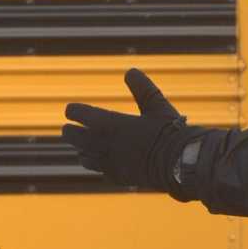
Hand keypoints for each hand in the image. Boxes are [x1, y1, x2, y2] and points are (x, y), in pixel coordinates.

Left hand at [63, 68, 195, 190]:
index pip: (80, 115)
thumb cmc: (169, 131)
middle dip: (70, 132)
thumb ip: (142, 88)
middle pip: (74, 138)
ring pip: (84, 157)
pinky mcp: (119, 177)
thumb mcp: (157, 105)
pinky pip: (101, 170)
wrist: (180, 164)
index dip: (74, 111)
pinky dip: (98, 164)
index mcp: (111, 124)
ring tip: (84, 147)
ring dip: (82, 150)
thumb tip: (130, 71)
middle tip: (67, 129)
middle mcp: (105, 144)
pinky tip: (103, 161)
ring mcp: (110, 163)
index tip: (71, 110)